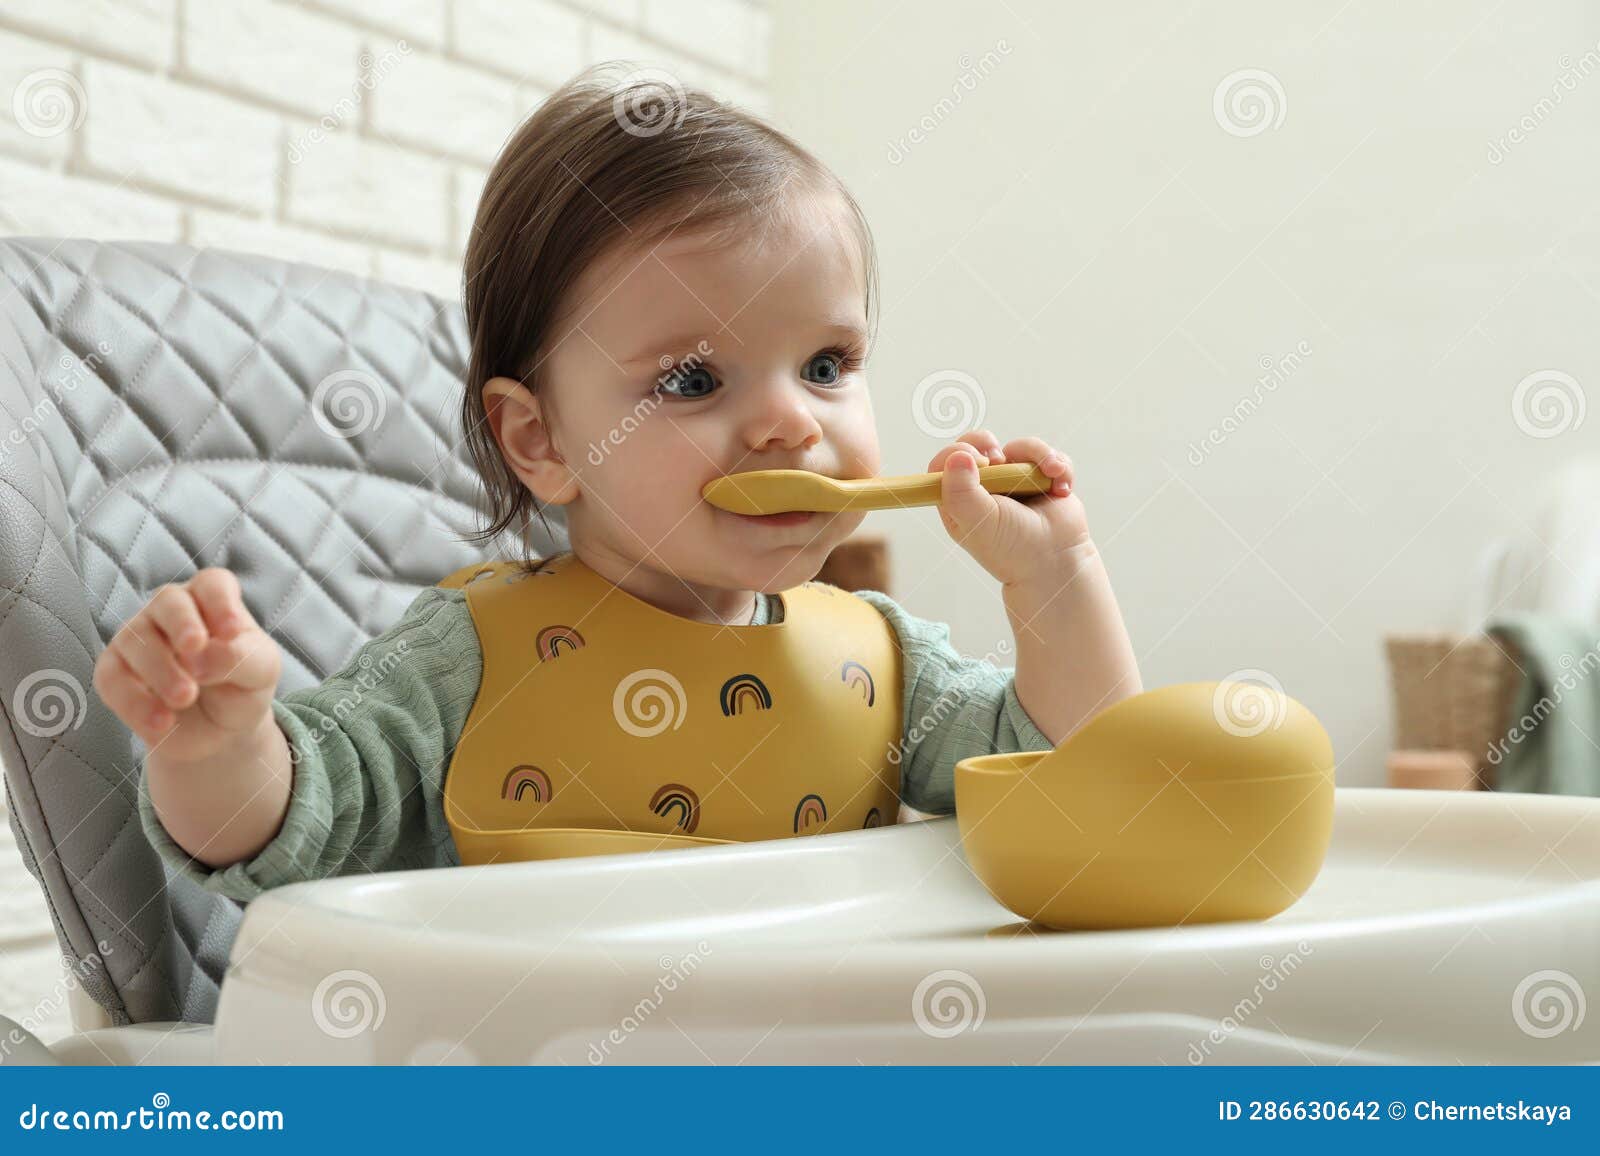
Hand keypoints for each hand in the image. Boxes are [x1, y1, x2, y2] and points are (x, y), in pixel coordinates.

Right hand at [92, 568, 281, 763]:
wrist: (218, 732)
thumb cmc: (242, 687)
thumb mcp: (260, 673)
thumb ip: (240, 658)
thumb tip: (200, 656)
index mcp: (213, 601)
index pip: (212, 584)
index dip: (221, 602)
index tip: (233, 631)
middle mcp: (171, 612)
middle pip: (169, 600)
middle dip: (182, 622)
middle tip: (195, 648)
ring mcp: (138, 639)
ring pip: (136, 640)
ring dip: (161, 670)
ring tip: (185, 698)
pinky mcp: (114, 673)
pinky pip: (111, 679)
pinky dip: (135, 702)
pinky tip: (162, 722)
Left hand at [930, 430, 1088, 586]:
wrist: (1057, 562)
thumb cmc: (1012, 549)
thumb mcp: (980, 523)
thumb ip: (962, 493)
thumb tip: (957, 456)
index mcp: (960, 499)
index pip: (945, 463)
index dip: (958, 453)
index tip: (979, 465)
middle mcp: (985, 486)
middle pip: (976, 443)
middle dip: (986, 443)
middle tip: (998, 460)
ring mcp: (1014, 479)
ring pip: (1020, 447)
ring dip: (1039, 455)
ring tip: (1052, 474)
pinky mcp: (1041, 477)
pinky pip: (1048, 455)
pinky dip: (1059, 466)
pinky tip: (1061, 489)